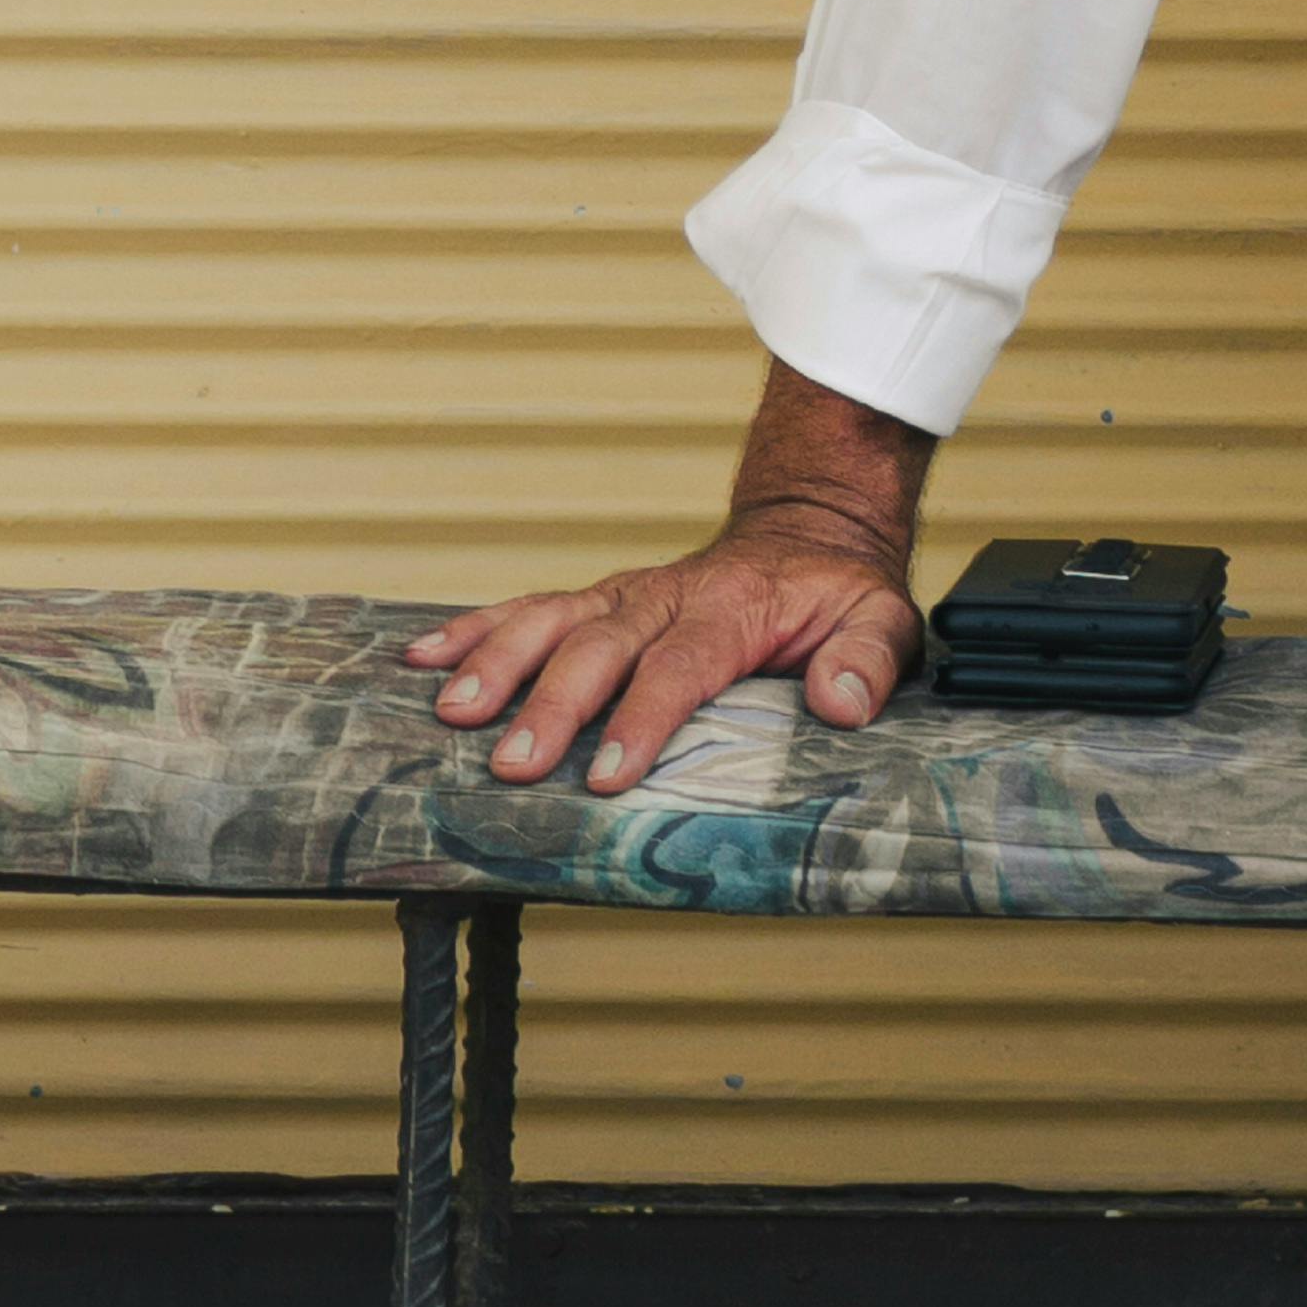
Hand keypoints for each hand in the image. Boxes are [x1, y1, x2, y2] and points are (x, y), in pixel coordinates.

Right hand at [416, 363, 932, 792]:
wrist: (807, 531)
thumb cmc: (838, 593)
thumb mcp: (883, 622)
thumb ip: (868, 660)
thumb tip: (839, 702)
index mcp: (732, 609)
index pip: (682, 665)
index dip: (642, 720)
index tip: (607, 775)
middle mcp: (664, 596)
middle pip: (598, 648)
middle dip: (550, 706)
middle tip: (511, 763)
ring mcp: (624, 594)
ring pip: (549, 620)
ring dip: (495, 663)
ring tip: (449, 709)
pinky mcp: (598, 599)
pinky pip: (529, 607)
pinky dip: (472, 628)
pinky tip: (422, 656)